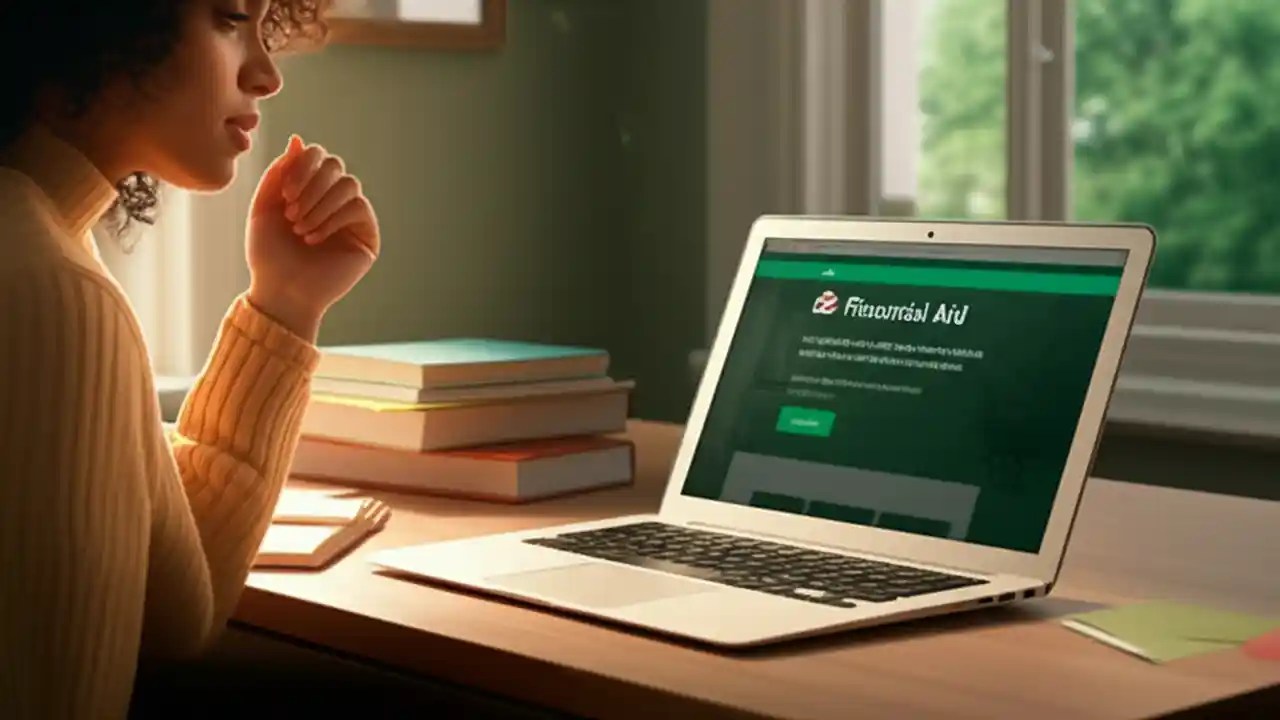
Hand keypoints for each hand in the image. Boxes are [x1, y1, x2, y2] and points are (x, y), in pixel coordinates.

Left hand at [245, 134, 379, 340]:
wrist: (280, 291)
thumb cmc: (268, 255)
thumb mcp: (264, 207)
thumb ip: (279, 173)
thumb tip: (298, 140)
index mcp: (310, 189)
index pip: (318, 156)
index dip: (303, 166)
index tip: (284, 194)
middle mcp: (333, 200)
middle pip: (335, 165)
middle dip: (311, 184)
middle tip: (291, 212)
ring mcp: (352, 217)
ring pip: (349, 183)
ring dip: (320, 203)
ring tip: (300, 229)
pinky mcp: (366, 235)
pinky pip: (358, 206)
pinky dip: (333, 218)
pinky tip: (314, 238)